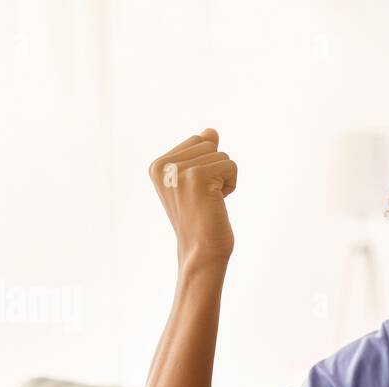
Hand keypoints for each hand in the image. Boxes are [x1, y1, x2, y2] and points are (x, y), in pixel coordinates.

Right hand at [147, 128, 236, 265]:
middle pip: (208, 144)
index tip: (195, 193)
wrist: (201, 253)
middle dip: (216, 170)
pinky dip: (231, 185)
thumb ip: (200, 155)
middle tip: (204, 199)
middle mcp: (163, 165)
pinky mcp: (198, 176)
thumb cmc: (201, 221)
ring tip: (209, 202)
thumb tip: (211, 131)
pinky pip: (230, 165)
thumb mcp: (196, 183)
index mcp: (157, 165)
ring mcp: (179, 170)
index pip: (197, 141)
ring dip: (223, 179)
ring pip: (221, 155)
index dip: (206, 166)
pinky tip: (217, 203)